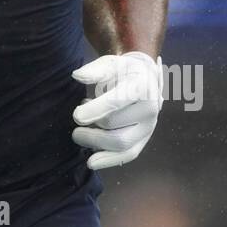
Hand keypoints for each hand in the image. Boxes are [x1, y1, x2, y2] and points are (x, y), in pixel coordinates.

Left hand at [71, 52, 162, 168]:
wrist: (144, 80)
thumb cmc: (123, 72)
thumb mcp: (110, 64)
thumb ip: (94, 70)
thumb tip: (77, 76)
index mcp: (142, 87)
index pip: (116, 102)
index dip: (95, 110)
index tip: (76, 116)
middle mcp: (150, 109)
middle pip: (114, 125)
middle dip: (91, 128)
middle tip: (75, 126)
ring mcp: (148, 127)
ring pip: (121, 144)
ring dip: (95, 143)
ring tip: (80, 135)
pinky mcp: (144, 140)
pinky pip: (128, 155)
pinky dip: (109, 160)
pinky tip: (91, 161)